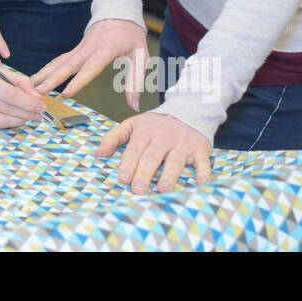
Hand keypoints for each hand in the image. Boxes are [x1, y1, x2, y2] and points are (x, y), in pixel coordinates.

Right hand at [0, 48, 45, 129]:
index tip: (40, 104)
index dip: (27, 101)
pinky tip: (13, 120)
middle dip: (27, 112)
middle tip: (40, 113)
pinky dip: (4, 124)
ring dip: (18, 121)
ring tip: (29, 118)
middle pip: (5, 108)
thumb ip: (11, 78)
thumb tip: (33, 93)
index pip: (8, 93)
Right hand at [31, 18, 146, 105]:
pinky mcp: (77, 49)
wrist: (119, 12)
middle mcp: (89, 48)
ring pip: (59, 61)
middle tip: (38, 90)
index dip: (78, 81)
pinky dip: (47, 68)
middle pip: (67, 65)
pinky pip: (60, 59)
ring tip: (30, 85)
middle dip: (51, 78)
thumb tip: (134, 106)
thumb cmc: (131, 35)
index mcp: (106, 49)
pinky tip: (37, 77)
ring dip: (44, 73)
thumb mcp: (141, 56)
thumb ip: (136, 82)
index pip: (90, 68)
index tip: (66, 93)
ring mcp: (80, 47)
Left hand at [96, 111, 211, 193]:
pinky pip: (202, 161)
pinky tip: (201, 182)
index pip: (135, 149)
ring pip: (175, 160)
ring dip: (170, 175)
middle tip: (138, 190)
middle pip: (152, 157)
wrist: (187, 110)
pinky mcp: (199, 148)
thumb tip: (98, 153)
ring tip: (163, 189)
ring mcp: (182, 143)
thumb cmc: (155, 125)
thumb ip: (113, 137)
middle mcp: (163, 137)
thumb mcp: (132, 125)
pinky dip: (203, 171)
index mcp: (145, 132)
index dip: (128, 164)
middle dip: (145, 173)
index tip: (123, 179)